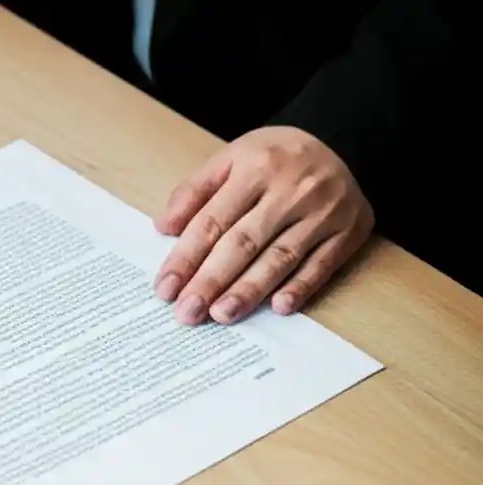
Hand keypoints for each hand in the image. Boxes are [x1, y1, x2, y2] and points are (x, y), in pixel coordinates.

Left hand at [152, 126, 374, 324]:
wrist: (344, 142)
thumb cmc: (274, 158)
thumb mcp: (231, 158)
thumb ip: (194, 191)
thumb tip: (164, 228)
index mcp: (256, 168)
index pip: (213, 220)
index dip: (186, 257)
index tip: (166, 287)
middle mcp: (292, 189)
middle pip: (244, 242)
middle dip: (212, 280)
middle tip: (188, 312)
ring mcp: (324, 211)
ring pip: (281, 257)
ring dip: (250, 290)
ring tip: (222, 315)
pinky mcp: (349, 230)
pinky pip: (323, 264)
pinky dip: (301, 287)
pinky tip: (278, 307)